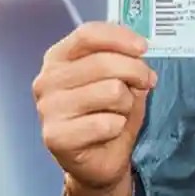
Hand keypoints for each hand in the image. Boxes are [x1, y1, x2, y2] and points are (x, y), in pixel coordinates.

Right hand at [33, 21, 156, 190]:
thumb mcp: (121, 80)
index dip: (119, 37)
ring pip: (111, 91)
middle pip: (103, 62)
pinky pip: (106, 123)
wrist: (98, 161)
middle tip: (147, 82)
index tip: (143, 47)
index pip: (87, 34)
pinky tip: (109, 132)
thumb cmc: (107, 115)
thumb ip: (126, 61)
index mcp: (58, 58)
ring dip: (127, 103)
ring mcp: (48, 109)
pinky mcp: (55, 136)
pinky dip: (118, 127)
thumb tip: (138, 52)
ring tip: (120, 112)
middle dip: (136, 72)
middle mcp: (47, 80)